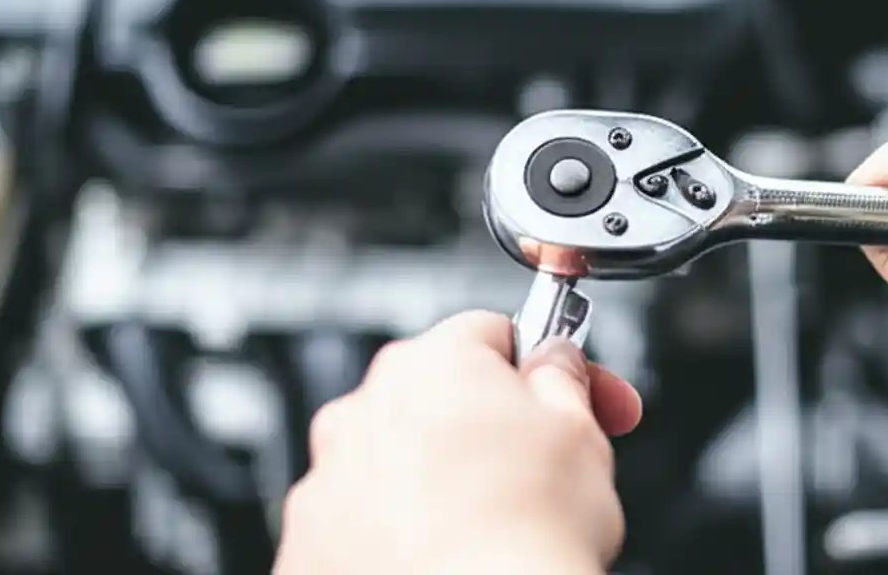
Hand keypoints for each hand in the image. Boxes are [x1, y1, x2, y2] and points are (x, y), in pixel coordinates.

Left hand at [273, 311, 642, 573]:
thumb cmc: (526, 533)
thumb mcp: (580, 430)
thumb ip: (561, 377)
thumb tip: (553, 361)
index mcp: (430, 364)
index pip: (489, 334)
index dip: (539, 368)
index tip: (570, 396)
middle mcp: (363, 411)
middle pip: (436, 397)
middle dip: (487, 424)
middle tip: (541, 465)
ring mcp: (328, 480)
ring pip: (394, 460)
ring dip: (437, 479)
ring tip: (490, 523)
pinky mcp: (308, 545)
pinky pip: (360, 522)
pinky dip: (395, 533)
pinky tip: (443, 554)